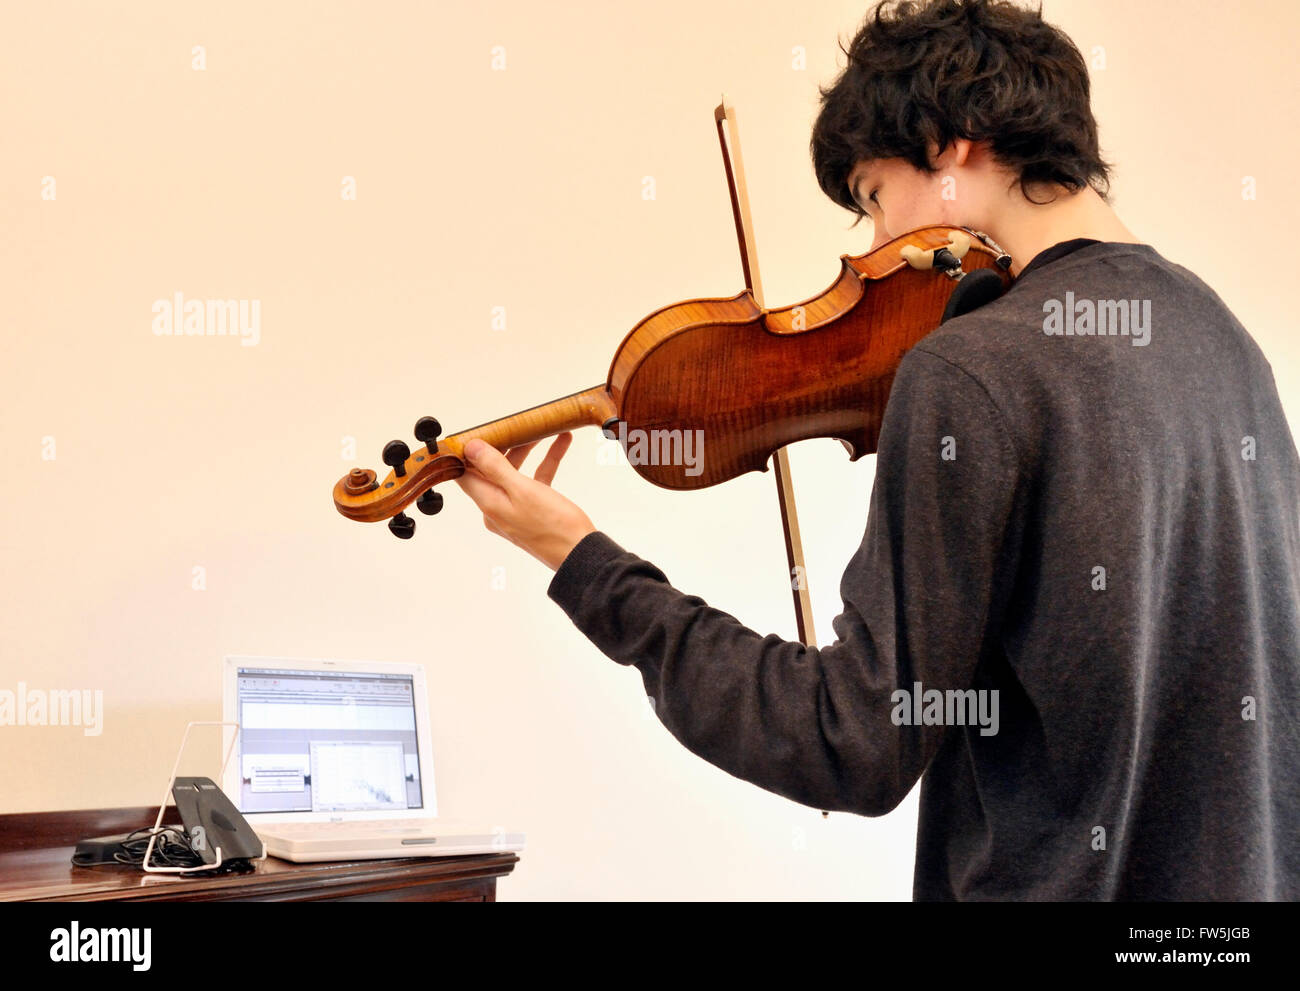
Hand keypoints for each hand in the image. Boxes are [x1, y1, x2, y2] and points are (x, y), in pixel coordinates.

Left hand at [453, 433, 595, 570]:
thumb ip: (495, 468)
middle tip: (514, 426)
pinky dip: (545, 463)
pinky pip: (535, 481)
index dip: (467, 452)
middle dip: (504, 445)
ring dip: (527, 451)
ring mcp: (516, 510)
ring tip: (541, 431)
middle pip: (492, 470)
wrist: (582, 553)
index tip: (479, 431)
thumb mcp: (523, 490)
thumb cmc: (554, 526)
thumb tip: (471, 448)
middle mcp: (498, 508)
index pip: (465, 474)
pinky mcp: (535, 511)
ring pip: (515, 473)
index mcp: (489, 504)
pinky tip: (561, 444)